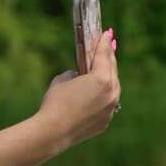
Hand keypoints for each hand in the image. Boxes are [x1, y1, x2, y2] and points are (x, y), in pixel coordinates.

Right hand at [37, 28, 120, 152]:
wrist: (53, 132)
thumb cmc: (54, 103)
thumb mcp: (61, 80)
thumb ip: (74, 74)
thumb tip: (78, 76)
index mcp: (101, 79)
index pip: (104, 55)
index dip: (104, 42)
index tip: (107, 33)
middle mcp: (111, 93)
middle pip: (112, 70)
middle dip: (109, 57)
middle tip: (109, 46)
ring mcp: (110, 108)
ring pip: (113, 88)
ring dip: (108, 77)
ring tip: (105, 70)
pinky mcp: (105, 121)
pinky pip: (106, 104)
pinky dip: (102, 97)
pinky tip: (96, 94)